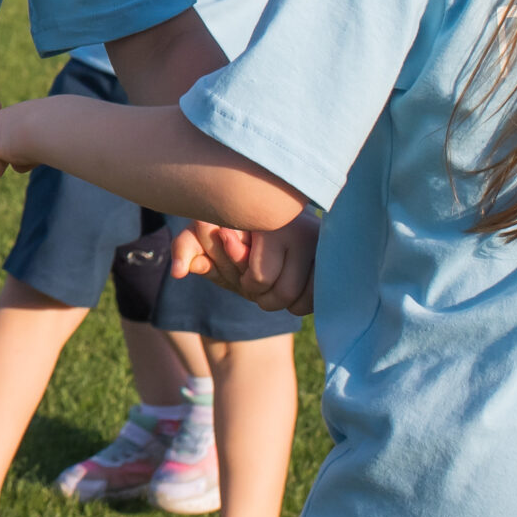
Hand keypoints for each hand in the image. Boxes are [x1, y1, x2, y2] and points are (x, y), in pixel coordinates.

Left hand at [172, 211, 319, 315]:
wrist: (269, 214)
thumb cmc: (230, 226)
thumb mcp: (203, 235)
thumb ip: (187, 247)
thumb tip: (179, 271)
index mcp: (265, 218)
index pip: (259, 279)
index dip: (248, 284)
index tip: (246, 269)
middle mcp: (298, 226)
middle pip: (282, 294)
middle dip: (265, 297)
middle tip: (261, 281)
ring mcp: (322, 241)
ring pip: (302, 300)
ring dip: (285, 302)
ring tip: (278, 281)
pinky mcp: (337, 256)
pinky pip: (320, 298)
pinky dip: (305, 301)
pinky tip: (297, 284)